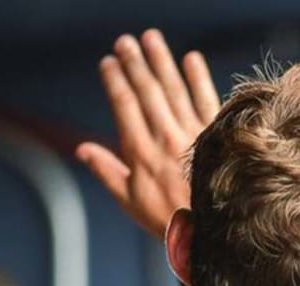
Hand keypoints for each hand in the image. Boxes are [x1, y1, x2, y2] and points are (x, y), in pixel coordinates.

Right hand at [76, 29, 220, 239]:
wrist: (213, 232)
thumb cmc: (169, 219)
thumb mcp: (130, 201)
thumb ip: (107, 171)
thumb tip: (82, 149)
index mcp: (141, 153)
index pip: (124, 106)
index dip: (115, 80)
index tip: (108, 62)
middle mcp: (166, 138)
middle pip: (147, 91)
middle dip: (134, 63)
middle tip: (125, 41)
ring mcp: (193, 134)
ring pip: (175, 89)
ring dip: (162, 61)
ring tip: (151, 39)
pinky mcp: (217, 135)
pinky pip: (208, 100)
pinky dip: (199, 78)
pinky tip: (191, 59)